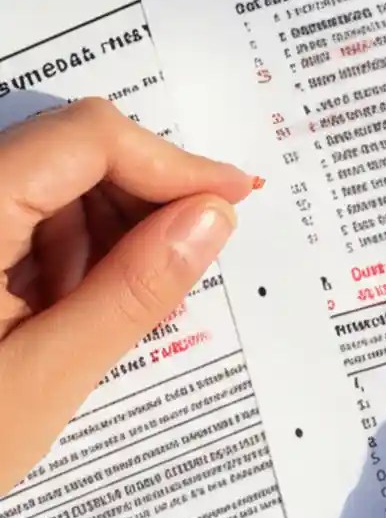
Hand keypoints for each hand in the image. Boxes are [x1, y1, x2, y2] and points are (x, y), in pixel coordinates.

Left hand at [0, 98, 253, 492]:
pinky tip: (65, 309)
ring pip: (51, 180)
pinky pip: (20, 213)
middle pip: (71, 150)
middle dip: (141, 203)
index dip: (172, 162)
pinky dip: (63, 251)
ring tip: (104, 313)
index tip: (233, 200)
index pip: (86, 139)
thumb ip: (132, 292)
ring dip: (102, 232)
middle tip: (178, 274)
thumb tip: (212, 219)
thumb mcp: (43, 378)